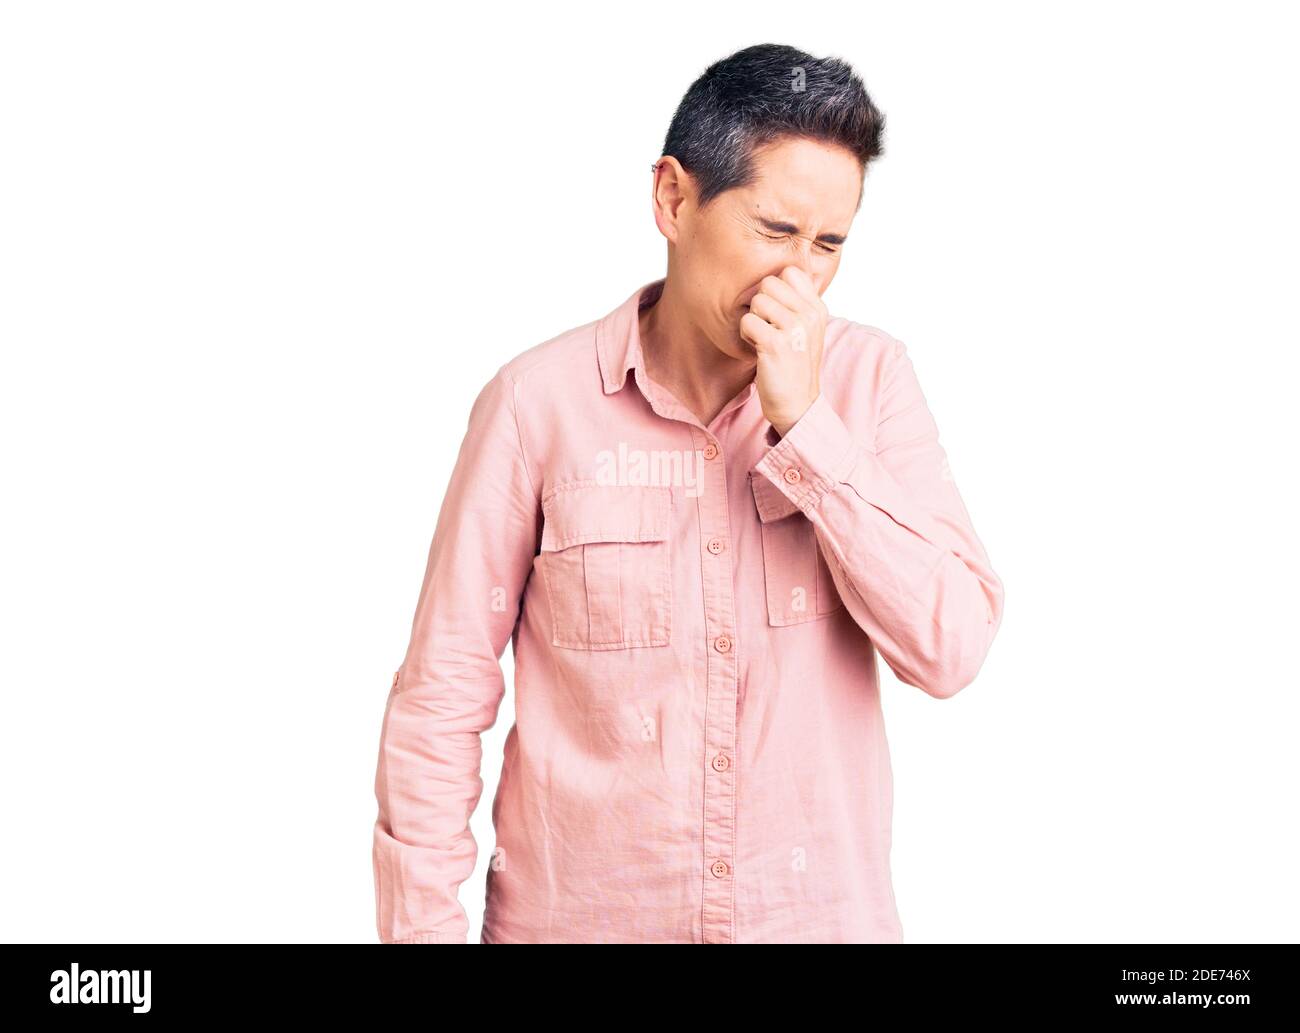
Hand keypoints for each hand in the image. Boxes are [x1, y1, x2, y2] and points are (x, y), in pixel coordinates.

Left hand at [739, 266, 827, 436]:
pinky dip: (746, 335)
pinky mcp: (776, 344)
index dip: (775, 288)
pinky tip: (757, 349)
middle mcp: (810, 315)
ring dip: (752, 320)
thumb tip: (782, 273)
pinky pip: (747, 321)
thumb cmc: (795, 365)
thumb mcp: (808, 330)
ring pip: (757, 301)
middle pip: (769, 283)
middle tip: (767, 327)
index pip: (790, 272)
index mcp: (818, 308)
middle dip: (761, 304)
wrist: (797, 404)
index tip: (777, 311)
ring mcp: (794, 328)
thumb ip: (799, 302)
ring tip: (763, 339)